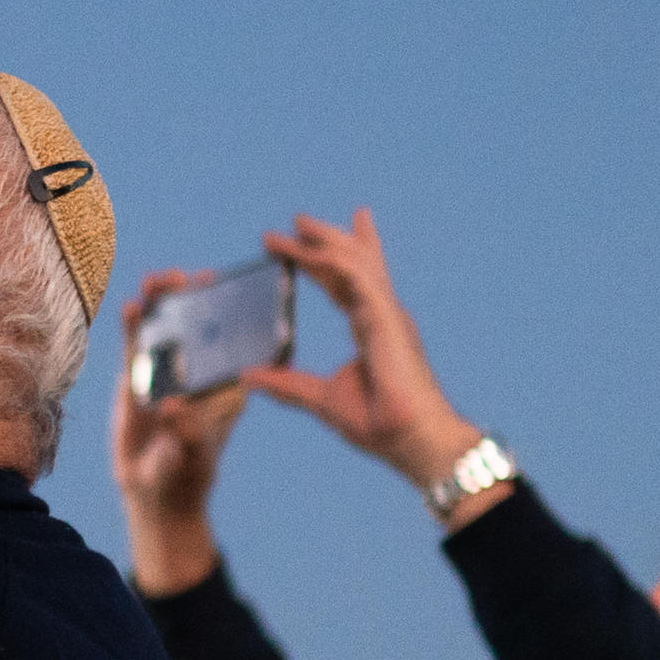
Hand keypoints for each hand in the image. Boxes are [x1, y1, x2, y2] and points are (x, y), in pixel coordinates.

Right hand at [108, 272, 251, 592]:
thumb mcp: (191, 457)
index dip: (235, 312)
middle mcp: (197, 372)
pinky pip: (137, 347)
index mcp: (224, 386)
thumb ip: (184, 434)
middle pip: (197, 326)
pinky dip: (133, 327)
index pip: (234, 342)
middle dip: (193, 298)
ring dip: (161, 304)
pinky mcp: (138, 378)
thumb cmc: (186, 475)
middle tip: (189, 278)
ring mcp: (166, 372)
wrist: (154, 492)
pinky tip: (128, 307)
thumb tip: (171, 407)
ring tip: (156, 281)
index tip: (233, 291)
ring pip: (165, 329)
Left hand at [237, 208, 482, 494]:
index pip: (346, 284)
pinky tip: (308, 252)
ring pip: (354, 261)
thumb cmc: (378, 423)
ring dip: (323, 240)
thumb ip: (287, 384)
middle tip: (297, 220)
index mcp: (369, 328)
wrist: (410, 439)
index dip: (324, 262)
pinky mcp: (385, 318)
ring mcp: (386, 313)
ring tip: (295, 224)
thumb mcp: (319, 398)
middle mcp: (380, 313)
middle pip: (354, 261)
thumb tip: (250, 376)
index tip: (301, 242)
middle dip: (326, 238)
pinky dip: (332, 261)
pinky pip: (355, 277)